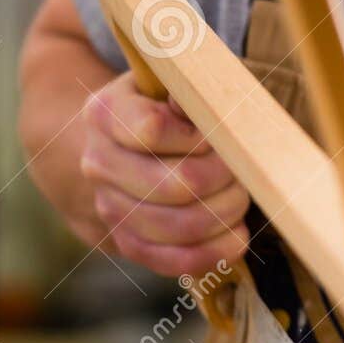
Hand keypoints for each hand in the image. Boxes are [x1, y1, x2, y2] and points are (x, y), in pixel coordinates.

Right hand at [79, 72, 248, 277]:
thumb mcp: (170, 82)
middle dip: (227, 178)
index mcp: (105, 114)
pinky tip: (236, 235)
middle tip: (244, 169)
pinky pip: (174, 261)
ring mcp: (110, 207)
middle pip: (179, 184)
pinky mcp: (128, 243)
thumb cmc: (163, 106)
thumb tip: (215, 111)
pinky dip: (215, 252)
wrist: (122, 147)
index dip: (199, 135)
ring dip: (227, 213)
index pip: (153, 130)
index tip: (218, 132)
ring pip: (182, 226)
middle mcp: (99, 163)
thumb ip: (191, 86)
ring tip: (241, 196)